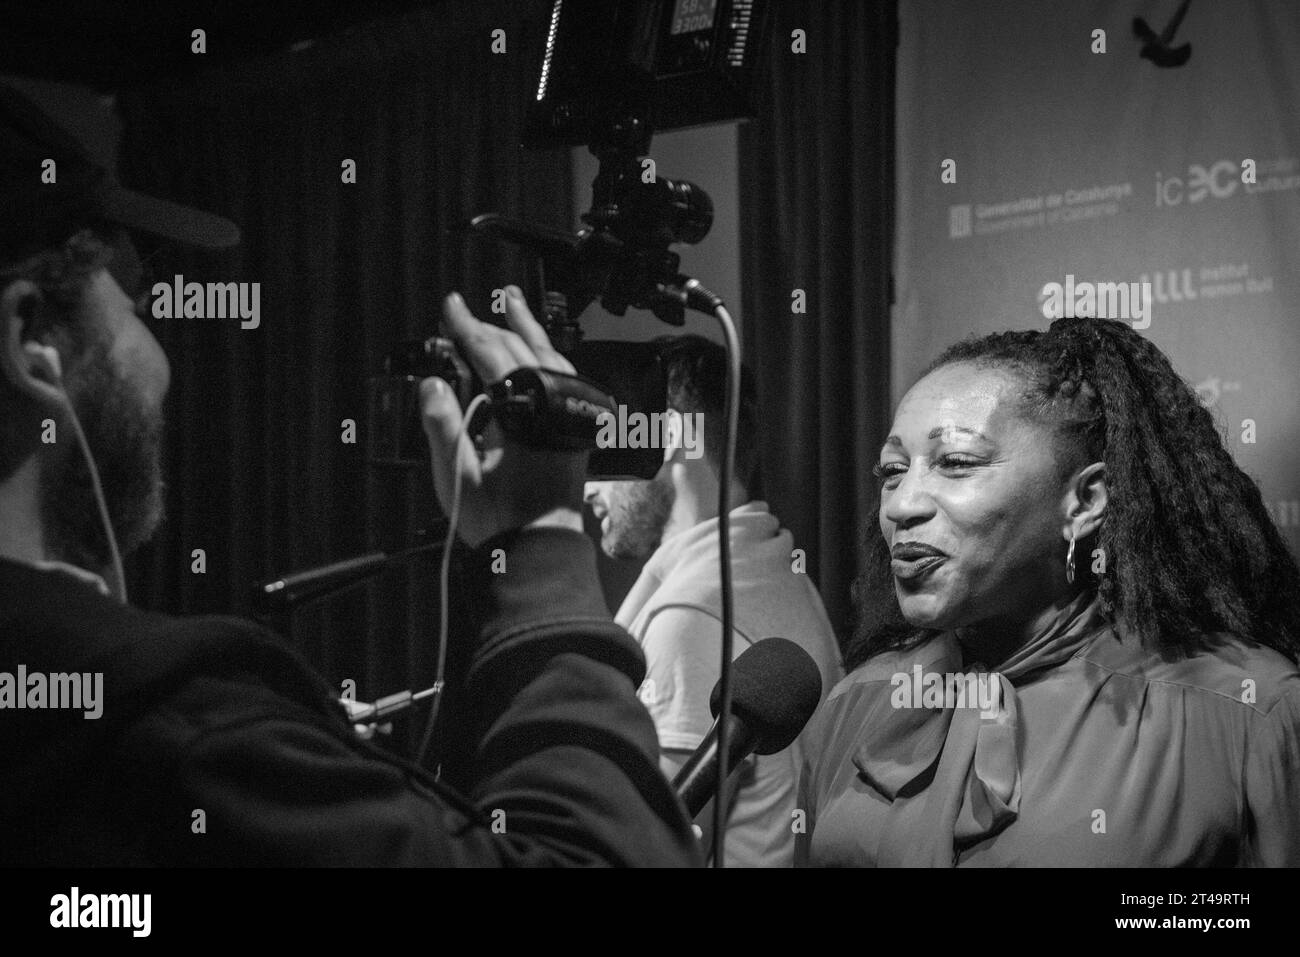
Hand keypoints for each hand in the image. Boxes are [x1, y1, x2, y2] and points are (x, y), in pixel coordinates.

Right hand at [419, 285, 585, 546]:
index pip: (492, 355)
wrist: (540, 550)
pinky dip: (546, 358)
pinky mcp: (573, 429)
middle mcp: (551, 406)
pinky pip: (562, 378)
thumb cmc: (500, 519)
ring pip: (550, 358)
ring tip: (513, 305)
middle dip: (492, 325)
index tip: (451, 306)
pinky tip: (537, 354)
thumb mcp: (457, 476)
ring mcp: (567, 416)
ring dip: (527, 331)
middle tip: (466, 309)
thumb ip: (444, 426)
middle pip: (521, 350)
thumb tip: (433, 385)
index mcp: (522, 412)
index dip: (468, 328)